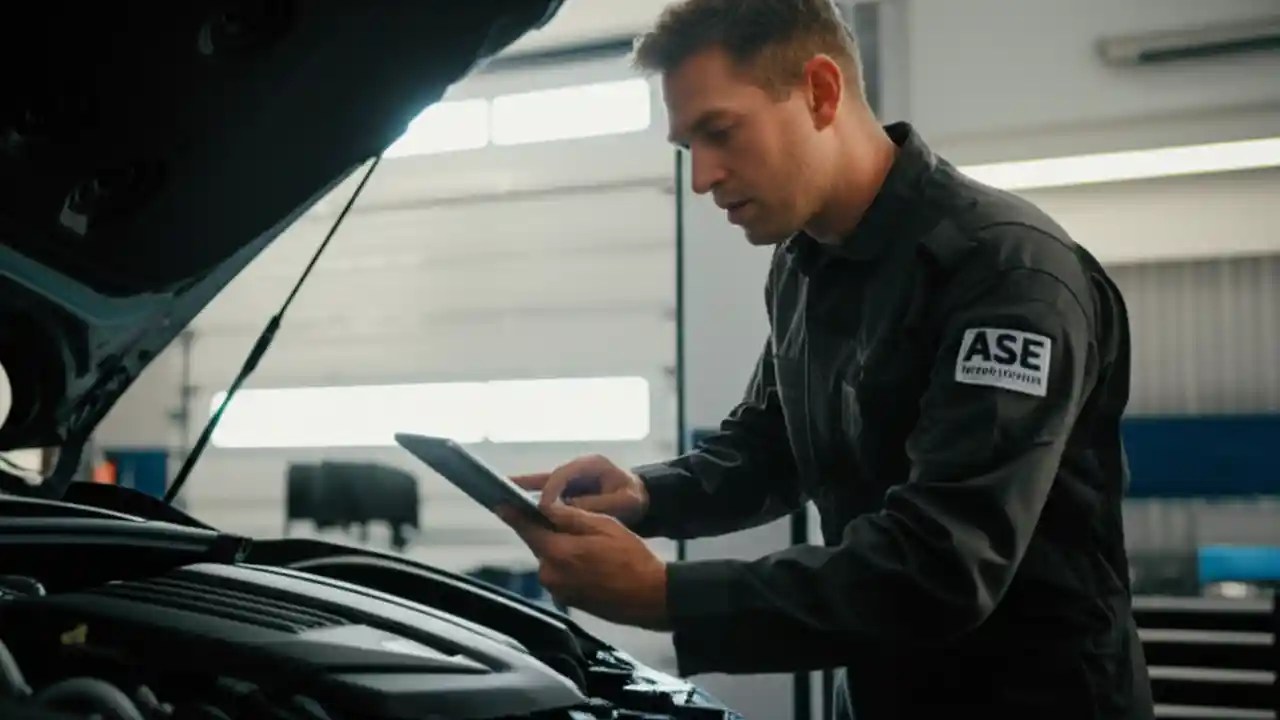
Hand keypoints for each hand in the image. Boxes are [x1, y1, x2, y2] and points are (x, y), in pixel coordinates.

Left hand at [497, 503, 670, 630]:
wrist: (650, 597)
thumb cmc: (631, 558)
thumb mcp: (603, 526)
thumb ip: (569, 516)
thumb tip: (544, 505)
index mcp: (557, 553)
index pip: (526, 528)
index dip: (513, 513)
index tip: (499, 502)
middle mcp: (550, 574)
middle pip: (539, 543)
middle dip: (550, 530)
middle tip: (576, 523)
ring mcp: (557, 590)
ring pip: (551, 558)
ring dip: (562, 548)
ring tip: (592, 546)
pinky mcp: (566, 600)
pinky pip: (560, 573)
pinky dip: (569, 564)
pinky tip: (593, 563)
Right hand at [511, 454, 649, 527]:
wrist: (641, 498)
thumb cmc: (635, 498)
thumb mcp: (625, 502)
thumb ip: (600, 505)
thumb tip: (571, 511)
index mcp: (592, 464)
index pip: (565, 474)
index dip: (552, 489)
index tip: (542, 507)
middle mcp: (578, 468)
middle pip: (548, 476)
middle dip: (527, 484)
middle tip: (504, 490)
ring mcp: (572, 479)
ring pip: (544, 484)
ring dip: (525, 491)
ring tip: (501, 497)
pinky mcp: (569, 490)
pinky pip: (548, 493)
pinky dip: (532, 498)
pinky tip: (515, 506)